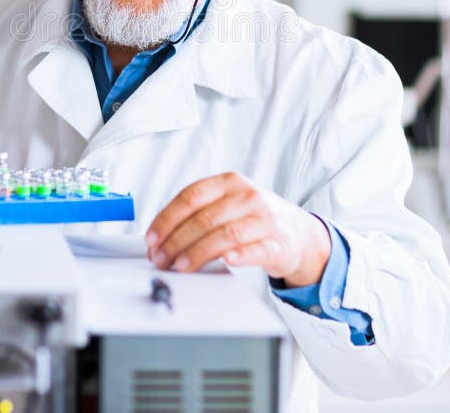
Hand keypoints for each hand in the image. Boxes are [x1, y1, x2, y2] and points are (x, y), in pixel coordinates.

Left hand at [144, 172, 331, 286]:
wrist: (297, 232)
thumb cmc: (253, 217)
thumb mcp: (227, 204)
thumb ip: (197, 214)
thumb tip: (159, 239)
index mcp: (229, 182)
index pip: (191, 197)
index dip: (167, 219)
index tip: (152, 239)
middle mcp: (247, 196)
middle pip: (204, 218)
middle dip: (176, 241)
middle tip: (161, 259)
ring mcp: (264, 219)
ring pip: (226, 234)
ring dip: (198, 252)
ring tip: (181, 266)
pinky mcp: (278, 243)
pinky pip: (256, 249)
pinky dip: (240, 256)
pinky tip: (227, 262)